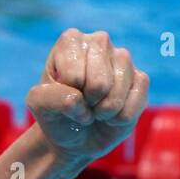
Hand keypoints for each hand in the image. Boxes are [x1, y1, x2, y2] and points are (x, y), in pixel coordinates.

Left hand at [26, 28, 148, 164]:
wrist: (75, 137)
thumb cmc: (56, 115)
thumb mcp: (39, 105)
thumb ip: (49, 98)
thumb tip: (78, 99)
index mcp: (70, 41)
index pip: (72, 75)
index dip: (67, 96)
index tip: (63, 96)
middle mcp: (99, 42)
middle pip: (98, 83)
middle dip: (87, 104)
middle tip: (82, 105)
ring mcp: (122, 58)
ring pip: (119, 89)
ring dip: (104, 111)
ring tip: (96, 110)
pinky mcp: (140, 78)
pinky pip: (136, 99)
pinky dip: (121, 117)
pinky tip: (112, 115)